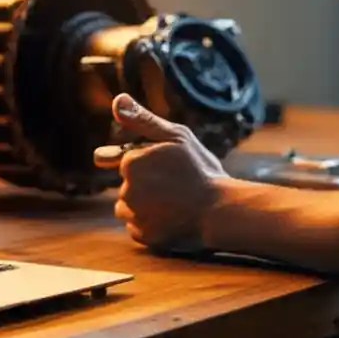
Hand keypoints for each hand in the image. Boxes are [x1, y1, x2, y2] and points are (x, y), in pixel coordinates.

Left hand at [93, 94, 228, 252]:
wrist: (221, 211)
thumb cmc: (201, 170)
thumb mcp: (176, 137)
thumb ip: (142, 120)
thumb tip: (117, 100)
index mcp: (132, 163)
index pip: (126, 160)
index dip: (146, 161)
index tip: (165, 166)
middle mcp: (127, 191)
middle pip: (128, 184)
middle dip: (145, 182)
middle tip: (176, 183)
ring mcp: (135, 216)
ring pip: (129, 206)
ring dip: (144, 204)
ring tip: (174, 201)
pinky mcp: (143, 237)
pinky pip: (138, 226)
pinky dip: (150, 223)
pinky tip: (171, 217)